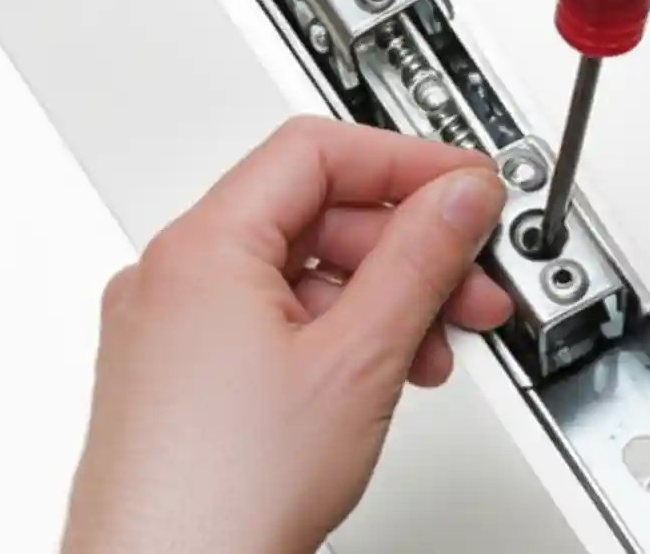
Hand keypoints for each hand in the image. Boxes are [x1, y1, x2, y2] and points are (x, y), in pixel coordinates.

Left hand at [62, 117, 510, 553]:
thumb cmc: (225, 497)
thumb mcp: (358, 358)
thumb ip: (420, 260)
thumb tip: (460, 193)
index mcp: (202, 250)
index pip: (317, 153)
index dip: (406, 161)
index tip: (468, 187)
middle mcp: (176, 278)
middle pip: (318, 217)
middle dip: (410, 249)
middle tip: (473, 284)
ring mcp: (176, 330)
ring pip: (305, 275)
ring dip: (385, 300)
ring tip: (435, 349)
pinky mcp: (188, 376)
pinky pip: (279, 323)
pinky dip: (344, 337)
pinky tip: (386, 374)